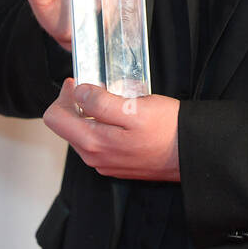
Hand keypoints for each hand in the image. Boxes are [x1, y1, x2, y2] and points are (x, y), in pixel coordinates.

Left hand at [43, 77, 179, 180]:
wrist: (191, 153)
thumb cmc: (168, 130)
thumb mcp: (134, 108)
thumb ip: (101, 103)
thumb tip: (79, 94)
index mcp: (93, 142)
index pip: (55, 118)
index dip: (63, 96)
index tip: (78, 83)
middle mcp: (94, 157)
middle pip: (66, 127)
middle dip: (75, 104)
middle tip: (95, 88)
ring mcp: (104, 163)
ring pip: (81, 135)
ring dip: (89, 115)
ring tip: (111, 101)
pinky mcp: (116, 165)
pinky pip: (97, 143)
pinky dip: (101, 127)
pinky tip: (119, 118)